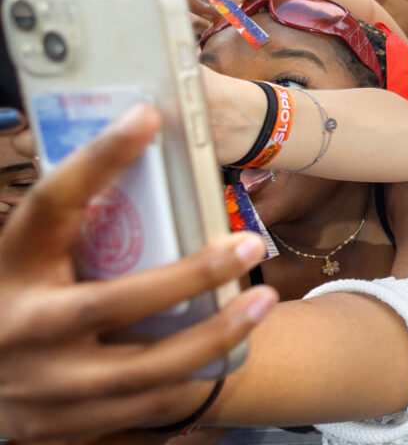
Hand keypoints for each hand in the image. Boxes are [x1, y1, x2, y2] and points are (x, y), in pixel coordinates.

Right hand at [0, 104, 275, 441]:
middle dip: (192, 275)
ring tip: (261, 303)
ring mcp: (44, 386)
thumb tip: (140, 139)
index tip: (147, 115)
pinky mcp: (64, 427)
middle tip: (248, 243)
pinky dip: (191, 384)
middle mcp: (23, 328)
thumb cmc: (19, 303)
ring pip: (145, 369)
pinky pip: (146, 408)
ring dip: (214, 336)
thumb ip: (74, 225)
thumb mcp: (28, 260)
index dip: (99, 156)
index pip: (52, 202)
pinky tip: (228, 357)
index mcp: (12, 267)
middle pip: (117, 302)